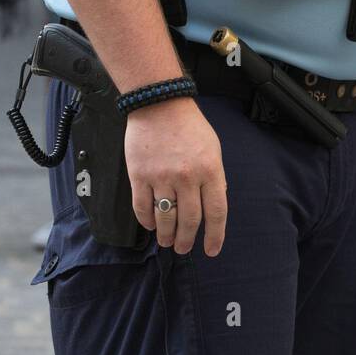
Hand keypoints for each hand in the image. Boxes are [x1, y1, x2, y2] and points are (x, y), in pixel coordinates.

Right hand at [125, 97, 227, 256]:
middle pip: (190, 220)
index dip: (215, 235)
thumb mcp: (213, 149)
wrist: (159, 104)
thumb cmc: (189, 126)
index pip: (216, 212)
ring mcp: (162, 177)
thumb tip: (213, 205)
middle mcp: (187, 176)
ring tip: (167, 241)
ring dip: (166, 235)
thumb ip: (215, 177)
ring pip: (165, 218)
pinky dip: (146, 221)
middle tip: (184, 248)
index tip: (211, 250)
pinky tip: (150, 225)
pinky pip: (142, 207)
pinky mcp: (139, 175)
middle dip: (187, 240)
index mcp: (210, 170)